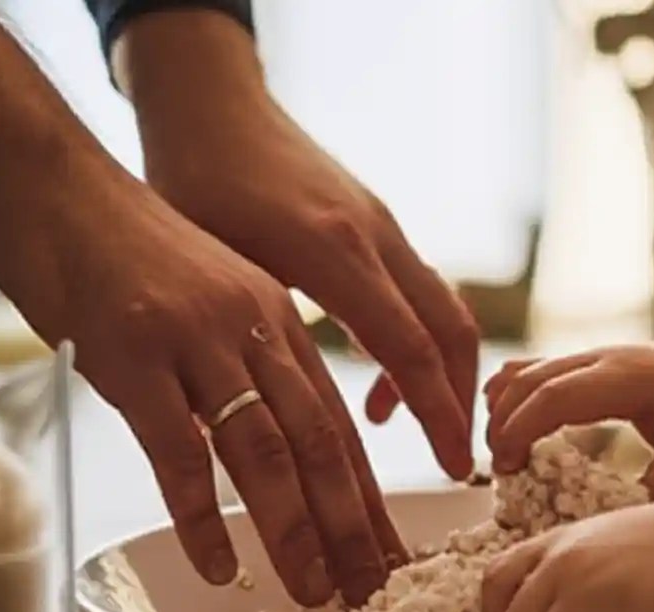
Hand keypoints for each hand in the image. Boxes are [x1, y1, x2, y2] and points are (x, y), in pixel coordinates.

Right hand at [0, 173, 403, 606]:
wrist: (57, 187)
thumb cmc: (130, 251)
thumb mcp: (214, 296)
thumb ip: (247, 357)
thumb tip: (272, 432)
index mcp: (277, 320)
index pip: (336, 419)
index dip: (366, 491)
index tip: (387, 546)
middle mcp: (252, 328)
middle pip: (320, 441)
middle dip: (352, 522)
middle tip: (373, 585)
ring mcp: (196, 340)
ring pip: (265, 449)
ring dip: (294, 528)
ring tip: (316, 588)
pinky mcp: (134, 354)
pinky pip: (177, 451)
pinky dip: (201, 515)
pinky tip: (218, 563)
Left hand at [132, 71, 477, 480]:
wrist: (211, 102)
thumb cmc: (194, 179)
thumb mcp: (213, 267)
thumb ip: (253, 340)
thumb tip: (253, 433)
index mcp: (334, 251)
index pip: (409, 348)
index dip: (436, 414)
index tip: (453, 466)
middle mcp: (375, 237)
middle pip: (450, 330)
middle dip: (459, 400)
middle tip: (454, 459)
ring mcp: (383, 226)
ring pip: (442, 311)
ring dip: (436, 372)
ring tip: (396, 422)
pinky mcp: (378, 223)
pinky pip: (417, 292)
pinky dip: (412, 340)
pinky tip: (371, 371)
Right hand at [483, 339, 653, 497]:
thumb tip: (624, 521)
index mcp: (628, 376)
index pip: (556, 394)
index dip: (520, 428)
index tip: (507, 469)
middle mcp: (603, 357)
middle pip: (529, 380)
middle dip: (502, 424)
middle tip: (501, 473)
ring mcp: (592, 355)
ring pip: (525, 370)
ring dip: (502, 410)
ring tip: (503, 456)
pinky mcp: (586, 362)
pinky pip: (534, 369)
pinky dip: (511, 395)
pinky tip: (506, 427)